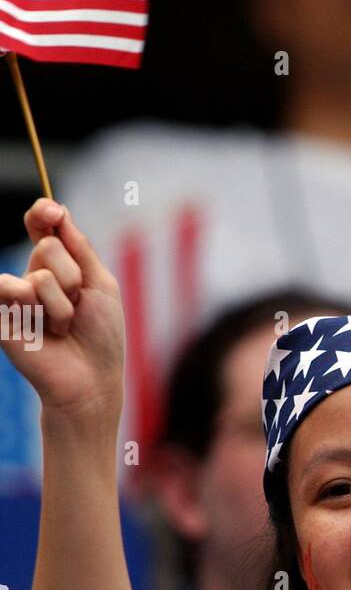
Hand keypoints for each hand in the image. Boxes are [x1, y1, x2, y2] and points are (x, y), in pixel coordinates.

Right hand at [0, 199, 123, 416]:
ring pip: (39, 274)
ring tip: (63, 327)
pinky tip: (42, 330)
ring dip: (62, 304)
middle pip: (48, 246)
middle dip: (73, 278)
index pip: (42, 226)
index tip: (52, 210)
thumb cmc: (102, 337)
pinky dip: (36, 308)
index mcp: (60, 266)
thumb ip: (80, 247)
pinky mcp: (2, 315)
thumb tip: (59, 210)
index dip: (43, 212)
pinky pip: (10, 288)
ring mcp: (17, 296)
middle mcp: (35, 276)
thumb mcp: (102, 284)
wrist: (92, 379)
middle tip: (78, 307)